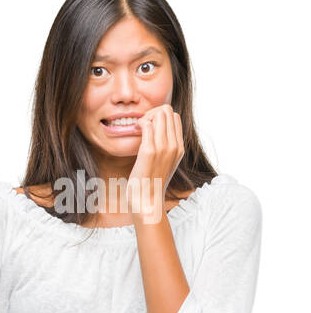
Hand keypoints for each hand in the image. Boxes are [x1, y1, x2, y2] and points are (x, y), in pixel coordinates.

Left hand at [127, 103, 182, 226]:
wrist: (147, 201)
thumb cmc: (151, 183)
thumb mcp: (164, 164)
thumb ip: (165, 149)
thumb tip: (158, 135)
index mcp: (179, 148)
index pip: (175, 117)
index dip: (160, 116)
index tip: (148, 126)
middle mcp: (174, 146)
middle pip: (168, 111)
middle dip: (152, 112)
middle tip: (140, 125)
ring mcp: (163, 148)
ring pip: (159, 114)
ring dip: (145, 117)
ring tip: (136, 128)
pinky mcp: (149, 152)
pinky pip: (147, 125)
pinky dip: (139, 123)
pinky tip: (133, 131)